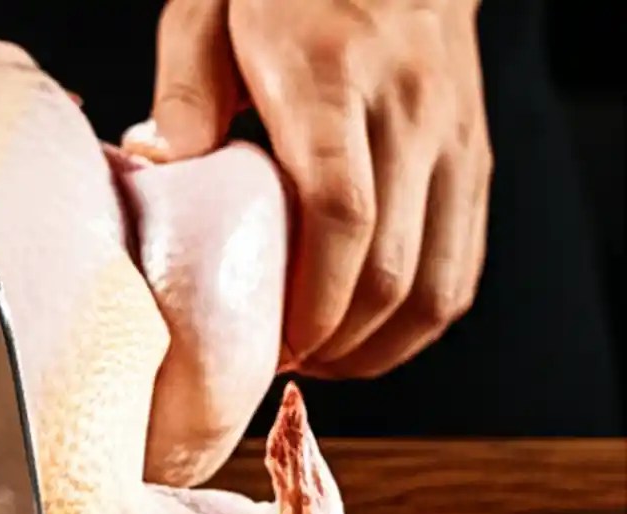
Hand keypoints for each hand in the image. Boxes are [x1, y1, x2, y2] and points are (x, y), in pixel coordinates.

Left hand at [144, 0, 492, 377]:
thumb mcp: (211, 11)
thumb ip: (184, 90)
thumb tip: (159, 165)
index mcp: (332, 77)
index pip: (339, 212)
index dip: (310, 298)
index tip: (272, 342)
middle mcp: (407, 112)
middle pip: (389, 267)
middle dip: (334, 339)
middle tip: (281, 360)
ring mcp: (452, 140)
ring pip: (437, 284)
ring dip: (378, 344)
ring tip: (322, 359)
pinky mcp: (473, 160)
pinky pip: (463, 266)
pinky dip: (418, 320)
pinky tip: (370, 334)